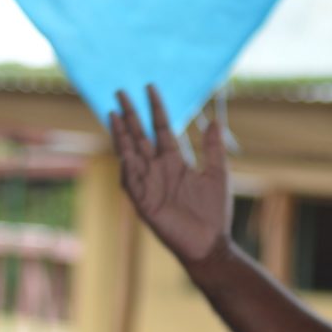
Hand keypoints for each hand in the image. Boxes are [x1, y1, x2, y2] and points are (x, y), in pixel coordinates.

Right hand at [109, 85, 230, 264]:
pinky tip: (125, 154)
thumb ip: (213, 148)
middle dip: (130, 115)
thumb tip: (214, 120)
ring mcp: (149, 185)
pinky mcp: (145, 203)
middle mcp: (158, 170)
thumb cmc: (214, 212)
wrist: (211, 244)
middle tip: (120, 92)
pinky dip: (127, 169)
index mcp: (175, 161)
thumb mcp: (218, 174)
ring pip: (130, 154)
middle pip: (140, 137)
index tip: (150, 87)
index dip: (155, 108)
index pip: (161, 129)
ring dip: (122, 136)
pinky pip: (132, 183)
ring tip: (114, 115)